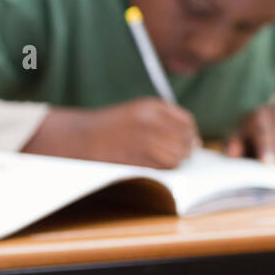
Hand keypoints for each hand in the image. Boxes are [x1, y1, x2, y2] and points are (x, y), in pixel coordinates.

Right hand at [25, 99, 198, 168]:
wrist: (77, 138)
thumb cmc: (111, 128)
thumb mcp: (139, 113)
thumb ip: (167, 123)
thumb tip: (197, 143)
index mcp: (152, 106)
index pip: (187, 122)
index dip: (189, 135)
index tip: (186, 143)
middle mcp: (151, 119)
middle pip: (186, 139)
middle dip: (185, 150)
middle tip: (173, 156)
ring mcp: (144, 137)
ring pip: (178, 155)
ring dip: (175, 161)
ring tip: (159, 161)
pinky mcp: (138, 155)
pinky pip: (165, 166)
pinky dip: (164, 168)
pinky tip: (151, 165)